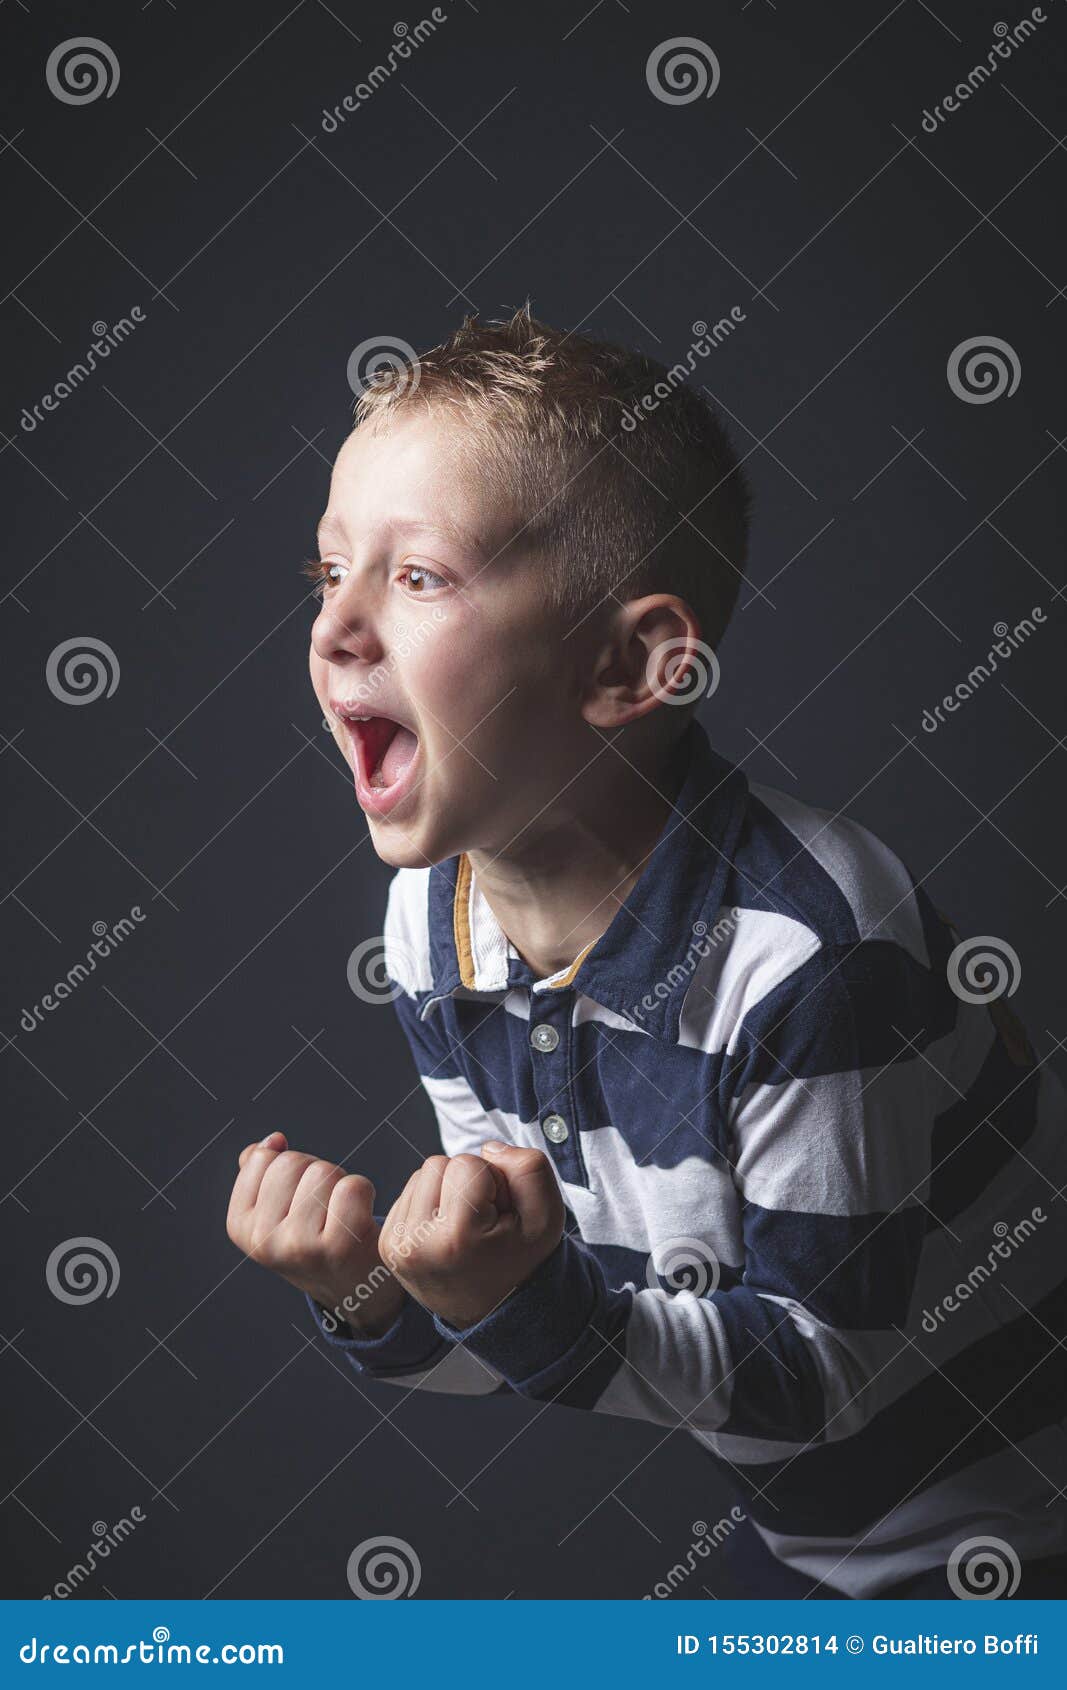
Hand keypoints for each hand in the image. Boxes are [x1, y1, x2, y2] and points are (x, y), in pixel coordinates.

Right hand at [226, 1132, 403, 1335]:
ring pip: (324, 1172)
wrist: (356, 1290)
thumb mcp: (277, 1212)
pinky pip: (353, 1186)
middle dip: (315, 1173)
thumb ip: (262, 1173)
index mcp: (240, 1227)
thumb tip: (272, 1141)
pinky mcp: (340, 1246)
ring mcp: (299, 1245)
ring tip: (340, 1216)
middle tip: (324, 1208)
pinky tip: (361, 1218)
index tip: (297, 1198)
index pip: (262, 1158)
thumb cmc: (316, 1239)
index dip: (289, 1167)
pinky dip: (365, 1192)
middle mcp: (264, 1241)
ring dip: (340, 1183)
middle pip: (293, 1162)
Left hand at [378, 1141, 564, 1328]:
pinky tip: (448, 1231)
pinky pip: (409, 1193)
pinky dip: (432, 1203)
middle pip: (439, 1163)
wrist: (495, 1310)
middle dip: (467, 1182)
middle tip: (484, 1221)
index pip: (468, 1162)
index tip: (499, 1217)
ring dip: (447, 1190)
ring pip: (422, 1175)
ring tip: (466, 1227)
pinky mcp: (387, 1245)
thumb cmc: (521, 1259)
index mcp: (455, 1237)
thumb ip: (528, 1167)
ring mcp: (396, 1246)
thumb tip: (487, 1148)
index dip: (493, 1181)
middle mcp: (416, 1242)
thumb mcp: (547, 1215)